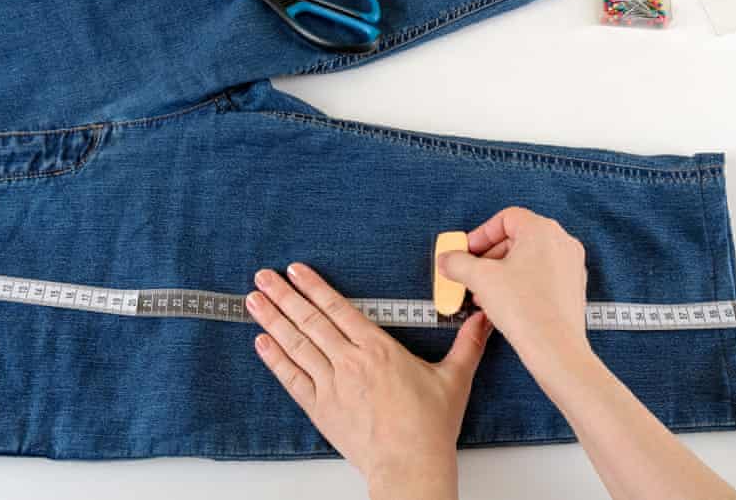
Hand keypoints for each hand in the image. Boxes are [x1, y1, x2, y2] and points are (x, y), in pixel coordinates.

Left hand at [247, 263, 492, 499]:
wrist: (410, 465)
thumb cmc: (430, 426)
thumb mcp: (455, 379)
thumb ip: (467, 344)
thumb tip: (483, 318)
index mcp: (378, 349)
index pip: (338, 308)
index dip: (314, 287)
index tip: (295, 270)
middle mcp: (350, 361)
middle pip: (310, 321)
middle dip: (284, 295)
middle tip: (263, 276)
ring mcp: (331, 385)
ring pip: (296, 345)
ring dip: (272, 319)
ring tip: (253, 300)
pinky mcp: (321, 409)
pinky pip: (292, 379)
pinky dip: (275, 359)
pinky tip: (262, 343)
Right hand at [440, 208, 735, 499]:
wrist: (562, 359)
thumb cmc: (529, 318)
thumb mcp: (484, 283)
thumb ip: (461, 263)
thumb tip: (448, 258)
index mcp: (544, 230)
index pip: (506, 217)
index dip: (482, 235)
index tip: (468, 257)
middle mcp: (564, 244)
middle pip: (519, 238)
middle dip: (492, 257)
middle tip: (474, 279)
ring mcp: (573, 271)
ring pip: (531, 261)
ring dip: (507, 275)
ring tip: (488, 299)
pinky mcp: (576, 296)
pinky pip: (542, 281)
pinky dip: (524, 290)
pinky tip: (510, 314)